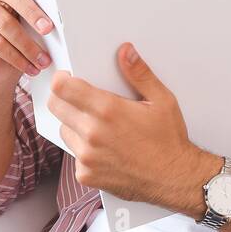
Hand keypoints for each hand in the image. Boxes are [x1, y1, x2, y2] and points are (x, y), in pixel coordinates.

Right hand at [0, 0, 55, 87]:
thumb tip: (75, 2)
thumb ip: (49, 9)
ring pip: (4, 22)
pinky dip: (15, 56)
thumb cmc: (27, 42)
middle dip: (33, 12)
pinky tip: (28, 66)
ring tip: (43, 60)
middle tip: (50, 29)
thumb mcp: (40, 24)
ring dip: (27, 44)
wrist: (2, 72)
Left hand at [47, 42, 216, 214]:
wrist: (175, 179)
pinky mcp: (87, 174)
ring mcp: (87, 156)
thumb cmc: (169, 141)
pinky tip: (103, 147)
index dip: (61, 79)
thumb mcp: (162, 100)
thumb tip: (126, 52)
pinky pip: (74, 155)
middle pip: (56, 107)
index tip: (67, 77)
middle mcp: (93, 133)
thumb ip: (140, 74)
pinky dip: (83, 149)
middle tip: (79, 98)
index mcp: (108, 110)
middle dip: (63, 98)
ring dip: (74, 124)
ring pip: (64, 130)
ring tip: (98, 125)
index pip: (63, 88)